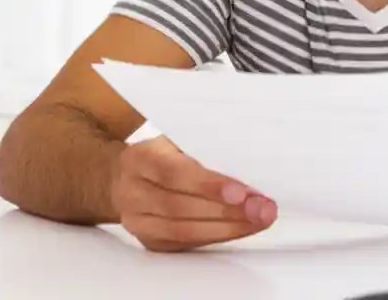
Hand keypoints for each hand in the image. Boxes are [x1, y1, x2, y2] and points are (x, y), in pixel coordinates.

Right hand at [110, 136, 276, 251]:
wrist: (124, 177)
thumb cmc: (164, 155)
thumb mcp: (177, 142)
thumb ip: (205, 153)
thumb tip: (251, 170)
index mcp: (140, 158)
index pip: (175, 174)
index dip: (210, 186)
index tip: (243, 194)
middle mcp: (132, 192)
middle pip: (181, 207)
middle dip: (229, 211)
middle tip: (263, 209)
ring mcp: (138, 221)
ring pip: (183, 231)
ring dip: (228, 228)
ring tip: (259, 220)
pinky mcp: (149, 241)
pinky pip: (185, 244)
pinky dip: (217, 237)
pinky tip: (241, 229)